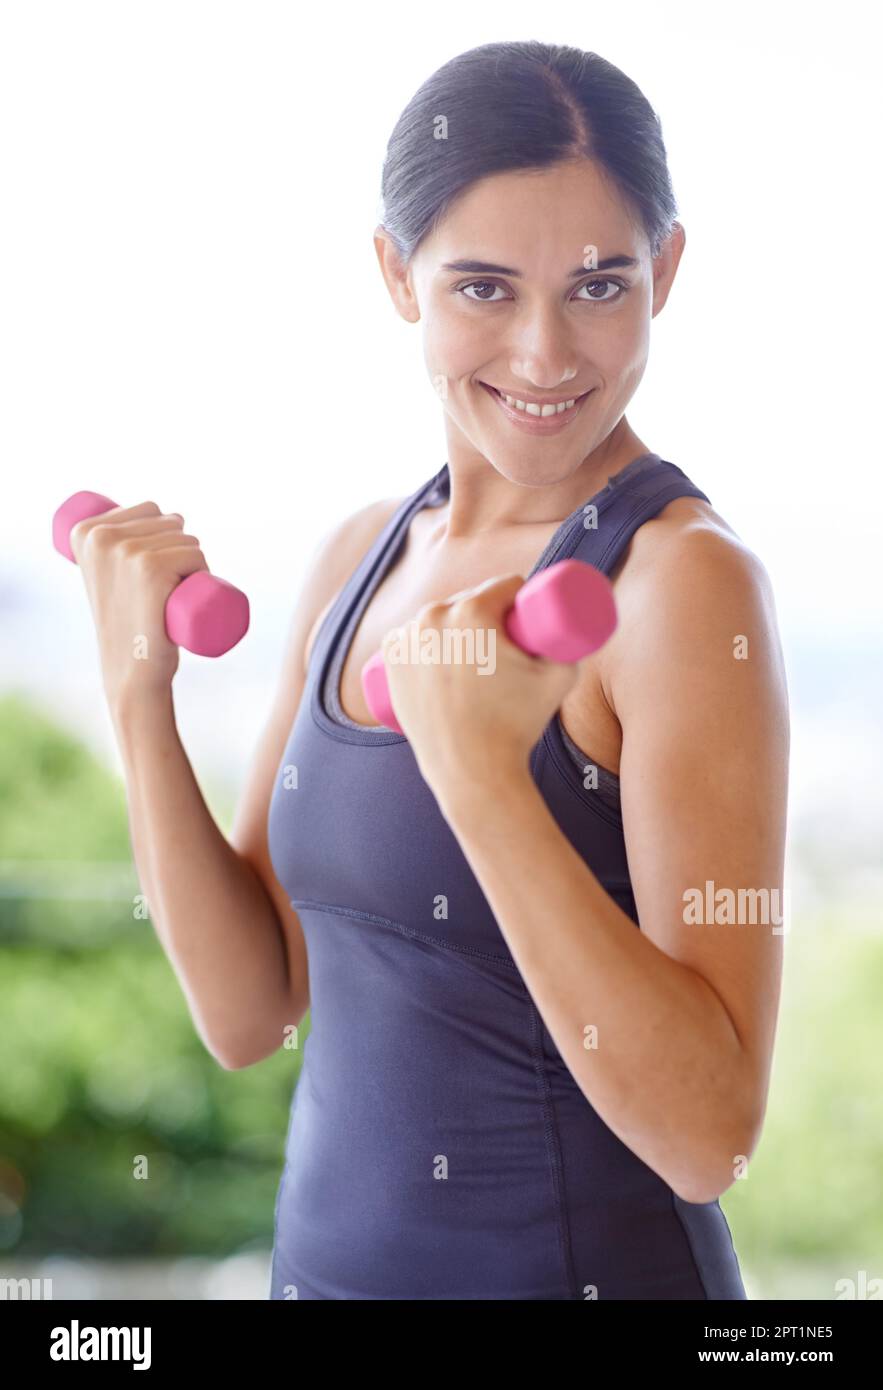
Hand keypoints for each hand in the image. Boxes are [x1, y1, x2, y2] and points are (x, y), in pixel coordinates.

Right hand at [69, 501, 208, 711]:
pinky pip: (196, 555)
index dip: (162, 539)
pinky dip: (202, 573)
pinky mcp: (150, 567)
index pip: (149, 509)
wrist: (131, 670)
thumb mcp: (106, 575)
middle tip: (159, 592)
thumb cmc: (127, 623)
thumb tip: (142, 517)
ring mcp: (125, 550)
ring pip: (188, 541)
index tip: (143, 576)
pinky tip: (180, 597)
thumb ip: (110, 543)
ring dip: (192, 566)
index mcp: (84, 531)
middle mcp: (101, 536)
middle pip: (171, 522)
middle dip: (178, 552)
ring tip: (168, 598)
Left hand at [380, 573, 580, 806]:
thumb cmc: (517, 725)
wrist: (471, 771)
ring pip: (439, 618)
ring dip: (454, 626)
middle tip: (502, 645)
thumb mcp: (560, 679)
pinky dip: (421, 640)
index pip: (505, 586)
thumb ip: (574, 647)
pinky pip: (410, 637)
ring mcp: (407, 639)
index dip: (521, 598)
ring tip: (472, 654)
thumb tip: (577, 630)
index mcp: (472, 611)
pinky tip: (432, 650)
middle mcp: (432, 617)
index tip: (525, 619)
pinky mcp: (392, 661)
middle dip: (488, 613)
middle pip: (469, 599)